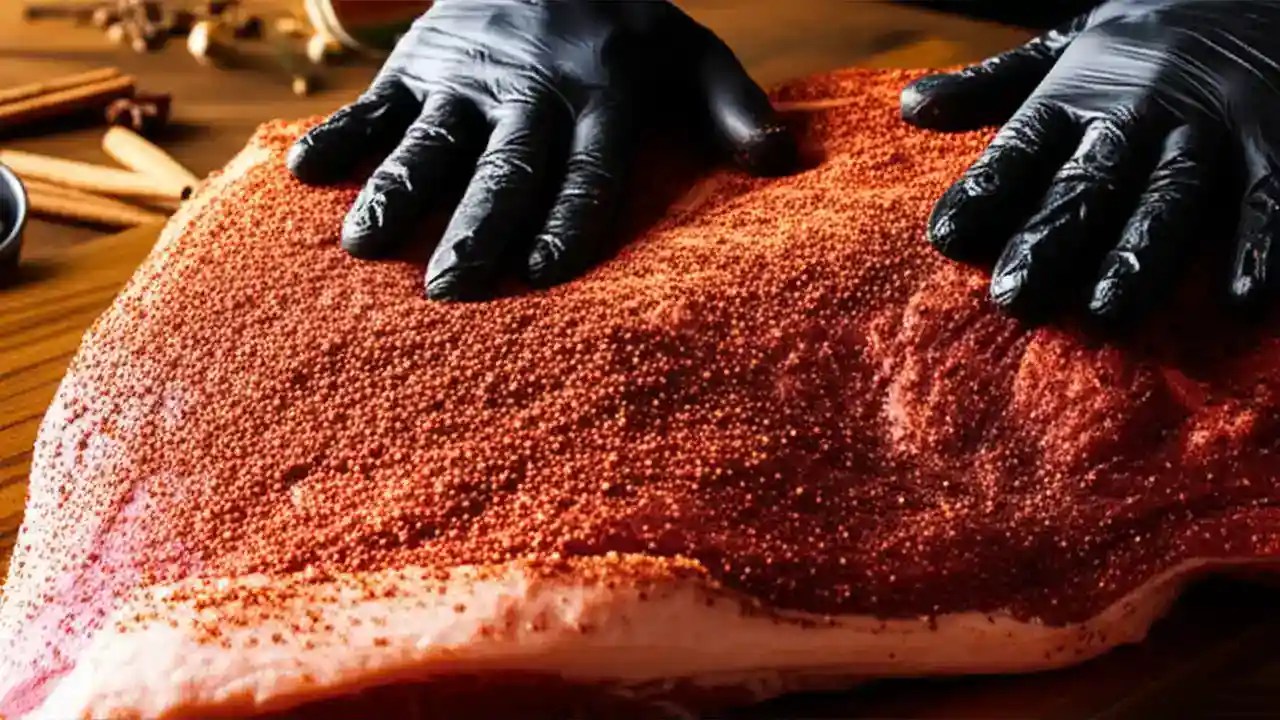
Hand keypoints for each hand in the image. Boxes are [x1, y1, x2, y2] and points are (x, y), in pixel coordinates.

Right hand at [287, 0, 795, 300]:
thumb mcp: (685, 49)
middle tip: (450, 291)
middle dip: (477, 226)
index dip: (566, 216)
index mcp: (601, 93)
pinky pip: (374, 99)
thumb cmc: (622, 21)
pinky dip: (342, 133)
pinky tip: (307, 173)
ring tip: (364, 247)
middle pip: (505, 165)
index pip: (587, 167)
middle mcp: (531, 88)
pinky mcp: (417, 62)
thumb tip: (780, 159)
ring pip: (430, 137)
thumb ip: (730, 104)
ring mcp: (466, 74)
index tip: (541, 271)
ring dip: (397, 189)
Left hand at [900, 0, 1279, 324]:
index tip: (944, 237)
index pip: (1020, 144)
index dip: (984, 189)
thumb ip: (991, 89)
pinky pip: (1269, 197)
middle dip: (1051, 236)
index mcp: (1076, 93)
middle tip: (1013, 295)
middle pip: (1089, 180)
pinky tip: (1239, 298)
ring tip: (1107, 309)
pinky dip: (1260, 245)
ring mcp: (1208, 128)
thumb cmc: (1141, 44)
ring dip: (1139, 253)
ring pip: (1171, 195)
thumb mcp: (1063, 52)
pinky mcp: (1273, 143)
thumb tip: (911, 109)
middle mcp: (1138, 111)